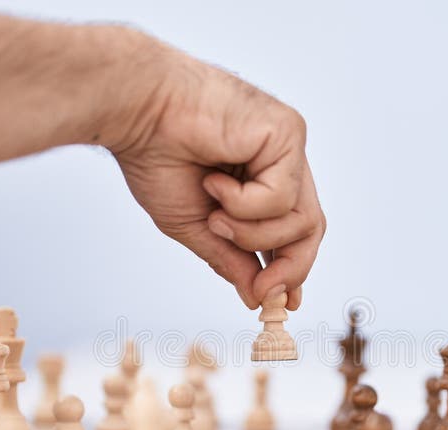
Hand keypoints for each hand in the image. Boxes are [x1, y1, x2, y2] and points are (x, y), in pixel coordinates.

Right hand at [105, 33, 324, 309]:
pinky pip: (283, 197)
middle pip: (310, 228)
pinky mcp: (288, 133)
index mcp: (260, 177)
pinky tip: (215, 182)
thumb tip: (257, 298)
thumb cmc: (156, 155)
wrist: (136, 111)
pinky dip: (246, 205)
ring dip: (254, 233)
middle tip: (263, 290)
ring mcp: (287, 146)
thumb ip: (230, 258)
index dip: (291, 267)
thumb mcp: (195, 225)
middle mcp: (280, 160)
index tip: (278, 301)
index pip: (294, 229)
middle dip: (289, 267)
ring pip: (301, 220)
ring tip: (215, 214)